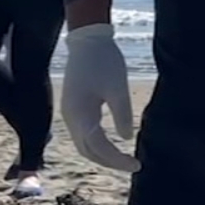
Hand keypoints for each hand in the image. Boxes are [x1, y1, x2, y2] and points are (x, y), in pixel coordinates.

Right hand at [60, 24, 139, 172]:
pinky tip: (111, 144)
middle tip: (132, 165)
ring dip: (102, 154)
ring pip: (83, 144)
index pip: (98, 147)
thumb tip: (126, 138)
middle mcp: (70, 117)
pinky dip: (96, 144)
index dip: (117, 159)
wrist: (87, 40)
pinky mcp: (72, 107)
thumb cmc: (104, 60)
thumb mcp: (117, 87)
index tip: (137, 165)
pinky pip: (82, 134)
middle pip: (87, 151)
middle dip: (109, 162)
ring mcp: (68, 113)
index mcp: (80, 113)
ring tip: (123, 159)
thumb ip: (122, 114)